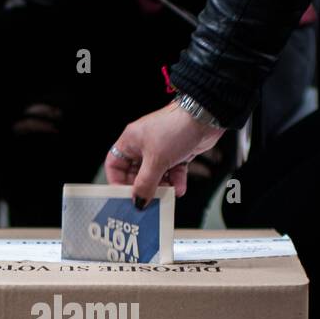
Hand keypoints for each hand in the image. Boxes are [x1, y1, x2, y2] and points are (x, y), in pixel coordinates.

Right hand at [104, 101, 224, 204]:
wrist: (205, 118)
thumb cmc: (175, 127)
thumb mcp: (156, 161)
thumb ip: (145, 184)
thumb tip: (138, 201)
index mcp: (130, 141)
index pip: (114, 165)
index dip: (117, 182)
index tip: (124, 196)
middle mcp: (143, 145)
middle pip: (135, 173)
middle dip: (142, 187)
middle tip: (146, 201)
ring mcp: (160, 149)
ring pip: (155, 175)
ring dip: (161, 187)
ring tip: (166, 194)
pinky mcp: (177, 154)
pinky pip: (172, 173)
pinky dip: (175, 182)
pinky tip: (179, 188)